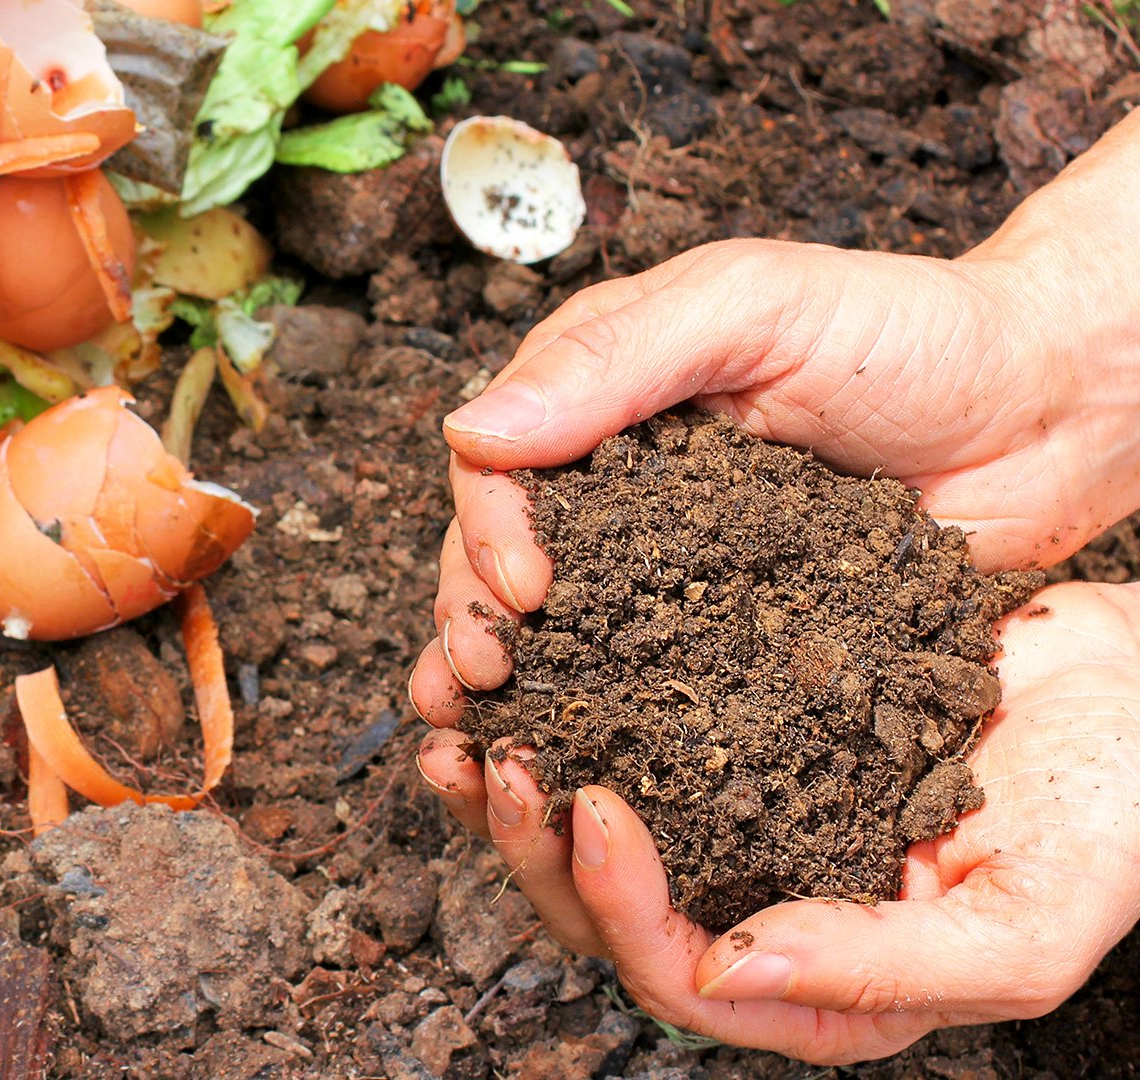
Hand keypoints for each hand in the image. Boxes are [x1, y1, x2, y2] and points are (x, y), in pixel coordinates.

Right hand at [415, 110, 1139, 711]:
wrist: (1053, 408)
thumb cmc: (913, 330)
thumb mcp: (754, 307)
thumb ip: (615, 359)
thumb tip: (471, 430)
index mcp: (601, 392)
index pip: (496, 463)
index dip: (486, 529)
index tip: (523, 589)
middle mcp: (619, 482)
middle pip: (503, 556)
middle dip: (474, 619)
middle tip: (486, 679)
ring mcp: (671, 563)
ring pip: (561, 629)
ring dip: (514, 685)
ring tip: (487, 742)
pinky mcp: (729, 633)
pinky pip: (652, 680)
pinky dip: (603, 722)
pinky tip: (573, 766)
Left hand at [417, 582, 1139, 1063]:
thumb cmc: (1113, 815)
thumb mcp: (1026, 920)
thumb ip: (885, 967)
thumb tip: (725, 968)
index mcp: (823, 987)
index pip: (680, 976)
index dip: (618, 905)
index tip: (591, 805)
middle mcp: (764, 913)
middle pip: (608, 913)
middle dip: (534, 845)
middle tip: (497, 758)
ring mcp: (742, 825)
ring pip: (594, 832)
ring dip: (519, 785)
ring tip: (467, 721)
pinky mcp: (732, 738)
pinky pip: (624, 735)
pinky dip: (566, 706)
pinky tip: (525, 663)